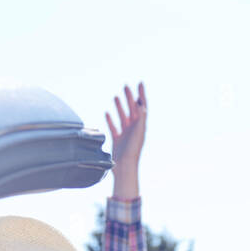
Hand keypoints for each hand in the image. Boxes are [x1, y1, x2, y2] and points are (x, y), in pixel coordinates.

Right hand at [104, 82, 145, 198]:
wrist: (125, 167)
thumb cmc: (133, 151)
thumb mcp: (138, 133)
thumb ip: (140, 119)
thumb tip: (141, 105)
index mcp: (141, 125)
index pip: (142, 106)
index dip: (141, 94)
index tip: (139, 83)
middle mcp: (134, 128)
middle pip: (132, 109)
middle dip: (129, 97)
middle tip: (125, 86)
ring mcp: (126, 134)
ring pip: (123, 116)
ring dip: (120, 106)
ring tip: (116, 97)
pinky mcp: (118, 139)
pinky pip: (114, 127)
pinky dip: (111, 119)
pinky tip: (107, 113)